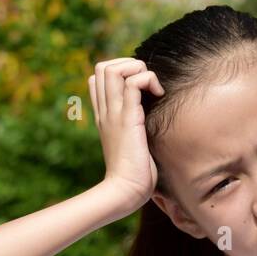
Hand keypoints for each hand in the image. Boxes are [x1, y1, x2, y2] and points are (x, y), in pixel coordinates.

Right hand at [87, 58, 163, 215]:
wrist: (124, 191)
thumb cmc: (133, 175)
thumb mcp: (132, 144)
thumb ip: (135, 128)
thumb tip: (151, 120)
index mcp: (104, 116)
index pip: (98, 78)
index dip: (120, 72)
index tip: (139, 88)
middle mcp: (105, 111)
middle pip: (103, 67)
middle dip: (128, 64)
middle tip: (146, 85)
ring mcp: (113, 113)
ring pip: (114, 68)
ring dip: (138, 69)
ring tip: (151, 88)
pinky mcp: (127, 119)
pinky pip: (133, 82)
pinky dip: (148, 80)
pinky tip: (158, 95)